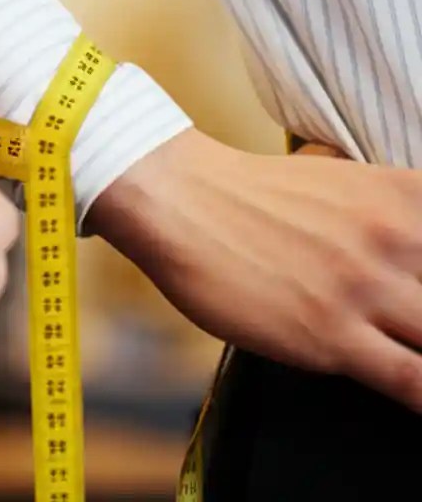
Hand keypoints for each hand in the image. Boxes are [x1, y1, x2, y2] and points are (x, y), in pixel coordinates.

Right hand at [93, 129, 421, 410]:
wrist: (180, 199)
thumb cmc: (250, 195)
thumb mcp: (346, 178)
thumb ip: (394, 210)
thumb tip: (406, 235)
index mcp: (410, 197)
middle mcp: (400, 239)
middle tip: (412, 324)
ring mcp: (367, 288)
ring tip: (408, 349)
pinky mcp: (332, 333)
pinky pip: (413, 381)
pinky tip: (420, 399)